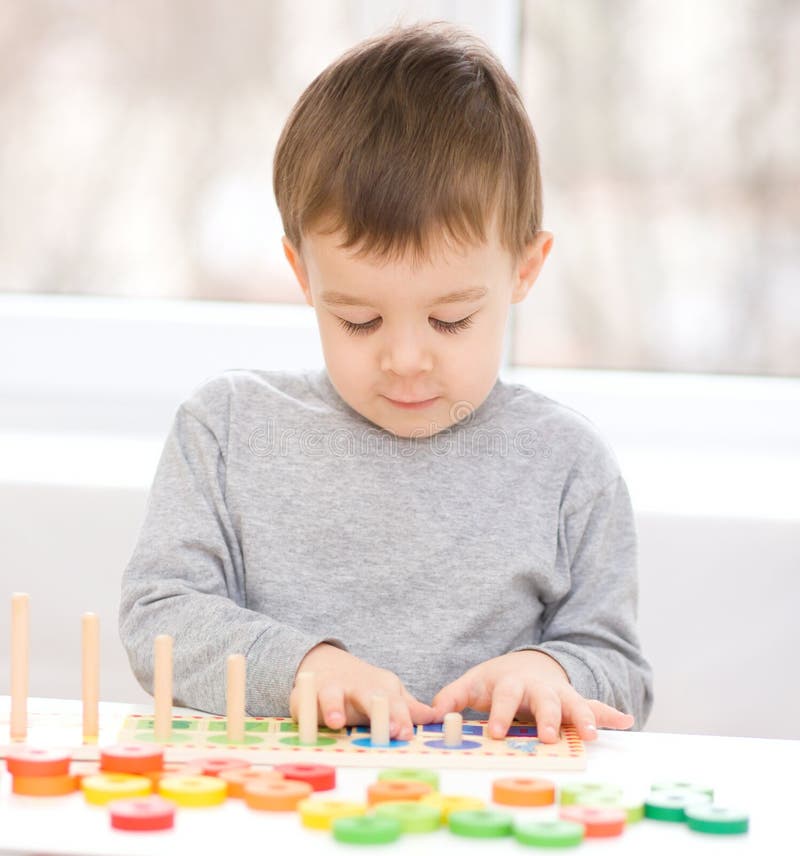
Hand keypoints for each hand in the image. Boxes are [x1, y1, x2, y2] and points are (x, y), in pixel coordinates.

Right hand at [291, 643, 435, 740]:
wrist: (324, 662)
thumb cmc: (363, 687)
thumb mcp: (389, 694)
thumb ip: (408, 709)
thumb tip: (437, 718)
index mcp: (381, 688)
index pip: (395, 703)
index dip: (400, 718)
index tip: (405, 733)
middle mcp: (357, 686)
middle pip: (369, 696)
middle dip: (379, 711)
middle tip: (388, 728)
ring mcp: (331, 689)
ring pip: (333, 695)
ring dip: (335, 707)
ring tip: (339, 721)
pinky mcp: (306, 696)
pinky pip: (303, 702)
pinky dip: (304, 709)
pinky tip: (306, 716)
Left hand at [431, 650, 633, 742]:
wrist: (526, 664)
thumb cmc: (496, 681)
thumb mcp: (471, 684)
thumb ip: (451, 698)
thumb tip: (433, 713)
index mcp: (511, 683)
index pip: (505, 697)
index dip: (501, 714)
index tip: (496, 733)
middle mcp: (539, 688)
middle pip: (545, 701)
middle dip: (547, 718)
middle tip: (547, 737)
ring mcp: (560, 695)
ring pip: (574, 704)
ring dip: (583, 718)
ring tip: (591, 734)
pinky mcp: (575, 703)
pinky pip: (596, 707)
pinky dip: (610, 714)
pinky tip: (626, 720)